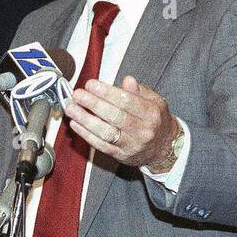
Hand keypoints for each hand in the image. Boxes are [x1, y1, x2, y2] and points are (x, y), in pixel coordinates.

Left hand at [63, 75, 179, 170]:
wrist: (164, 148)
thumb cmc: (156, 121)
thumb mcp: (155, 102)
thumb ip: (139, 91)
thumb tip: (127, 80)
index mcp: (151, 114)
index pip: (127, 101)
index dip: (107, 92)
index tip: (91, 84)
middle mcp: (143, 130)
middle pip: (115, 116)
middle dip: (93, 104)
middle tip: (78, 95)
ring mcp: (131, 145)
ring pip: (105, 132)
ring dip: (85, 120)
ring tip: (71, 108)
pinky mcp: (121, 155)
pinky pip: (101, 145)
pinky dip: (86, 134)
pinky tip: (76, 124)